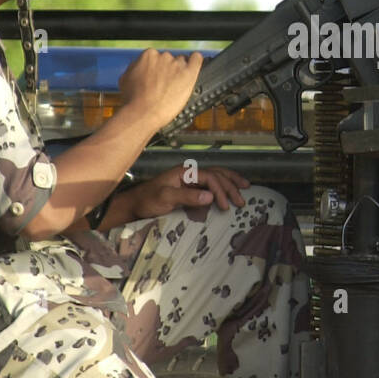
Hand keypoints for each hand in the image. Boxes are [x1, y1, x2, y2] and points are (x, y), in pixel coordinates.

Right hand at [116, 48, 202, 130]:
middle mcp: (163, 57)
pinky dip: (196, 61)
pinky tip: (195, 64)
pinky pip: (197, 59)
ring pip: (182, 61)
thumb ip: (135, 68)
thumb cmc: (133, 100)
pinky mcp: (189, 73)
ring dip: (181, 70)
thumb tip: (139, 66)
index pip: (157, 56)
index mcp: (148, 56)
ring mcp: (177, 64)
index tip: (157, 77)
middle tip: (165, 84)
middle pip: (170, 59)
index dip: (157, 68)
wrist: (143, 113)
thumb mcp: (125, 79)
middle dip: (169, 70)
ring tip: (177, 84)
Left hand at [118, 164, 250, 221]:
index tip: (225, 205)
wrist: (134, 205)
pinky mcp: (189, 189)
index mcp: (185, 172)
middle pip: (216, 174)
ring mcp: (190, 180)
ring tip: (244, 188)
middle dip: (231, 185)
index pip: (210, 177)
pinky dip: (222, 187)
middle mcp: (189, 173)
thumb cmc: (147, 200)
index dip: (220, 190)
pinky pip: (210, 185)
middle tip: (242, 200)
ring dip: (230, 182)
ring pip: (215, 176)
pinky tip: (229, 191)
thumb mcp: (166, 198)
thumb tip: (210, 196)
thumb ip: (187, 196)